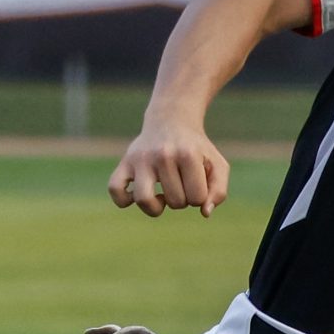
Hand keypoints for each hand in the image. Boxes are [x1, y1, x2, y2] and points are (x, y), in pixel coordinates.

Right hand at [109, 118, 230, 217]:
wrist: (172, 121)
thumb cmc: (196, 149)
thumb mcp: (217, 165)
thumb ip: (219, 191)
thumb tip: (204, 213)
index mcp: (188, 154)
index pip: (197, 198)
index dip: (199, 197)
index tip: (196, 184)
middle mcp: (163, 154)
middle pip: (175, 202)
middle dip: (182, 200)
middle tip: (180, 185)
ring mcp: (141, 158)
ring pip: (144, 200)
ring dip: (156, 207)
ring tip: (161, 197)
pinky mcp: (125, 162)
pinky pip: (115, 189)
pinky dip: (123, 201)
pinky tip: (136, 196)